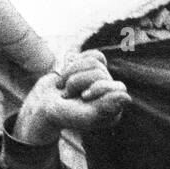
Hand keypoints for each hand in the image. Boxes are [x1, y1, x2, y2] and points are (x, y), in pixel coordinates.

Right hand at [13, 50, 130, 143]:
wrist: (42, 106)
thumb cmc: (63, 114)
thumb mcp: (84, 114)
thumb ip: (105, 108)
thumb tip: (127, 97)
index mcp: (112, 111)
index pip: (118, 87)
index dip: (99, 87)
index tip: (83, 97)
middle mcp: (109, 95)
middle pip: (100, 71)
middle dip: (79, 81)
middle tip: (67, 95)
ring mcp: (101, 81)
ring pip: (93, 61)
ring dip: (72, 72)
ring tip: (64, 87)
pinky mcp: (91, 69)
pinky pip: (91, 54)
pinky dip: (75, 62)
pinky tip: (66, 74)